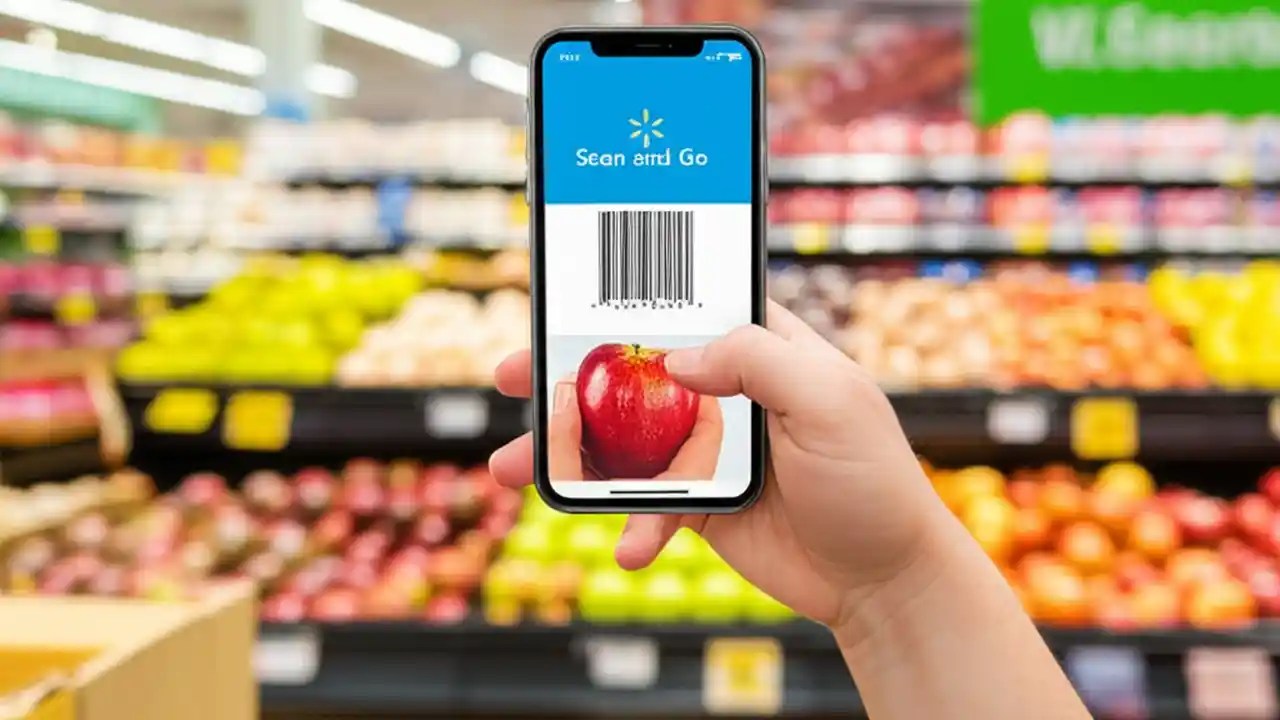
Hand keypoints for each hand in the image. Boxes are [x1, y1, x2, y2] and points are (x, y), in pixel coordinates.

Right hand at [489, 301, 953, 633]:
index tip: (565, 297)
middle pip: (633, 370)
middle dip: (568, 374)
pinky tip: (629, 547)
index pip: (685, 303)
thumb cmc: (872, 480)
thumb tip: (676, 359)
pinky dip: (631, 525)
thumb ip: (757, 360)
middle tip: (510, 374)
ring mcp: (709, 448)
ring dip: (568, 454)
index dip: (626, 296)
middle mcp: (729, 389)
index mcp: (764, 347)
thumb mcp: (830, 400)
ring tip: (511, 469)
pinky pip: (646, 505)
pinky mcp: (700, 503)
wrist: (882, 580)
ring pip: (623, 439)